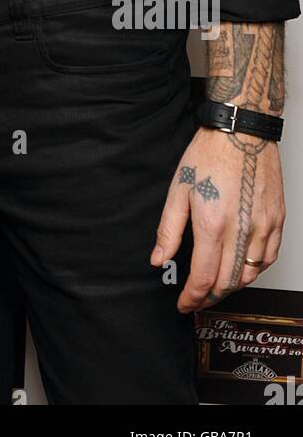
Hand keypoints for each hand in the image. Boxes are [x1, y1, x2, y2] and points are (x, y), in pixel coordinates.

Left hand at [150, 126, 284, 311]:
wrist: (242, 132)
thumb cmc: (210, 154)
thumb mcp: (178, 190)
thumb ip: (168, 231)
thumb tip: (159, 259)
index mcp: (213, 224)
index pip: (204, 278)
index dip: (192, 298)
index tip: (184, 304)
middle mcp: (241, 230)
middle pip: (228, 283)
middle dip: (210, 297)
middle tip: (197, 298)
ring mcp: (263, 226)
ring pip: (250, 275)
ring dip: (231, 286)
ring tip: (216, 284)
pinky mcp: (277, 220)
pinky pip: (268, 258)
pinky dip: (254, 270)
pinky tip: (241, 267)